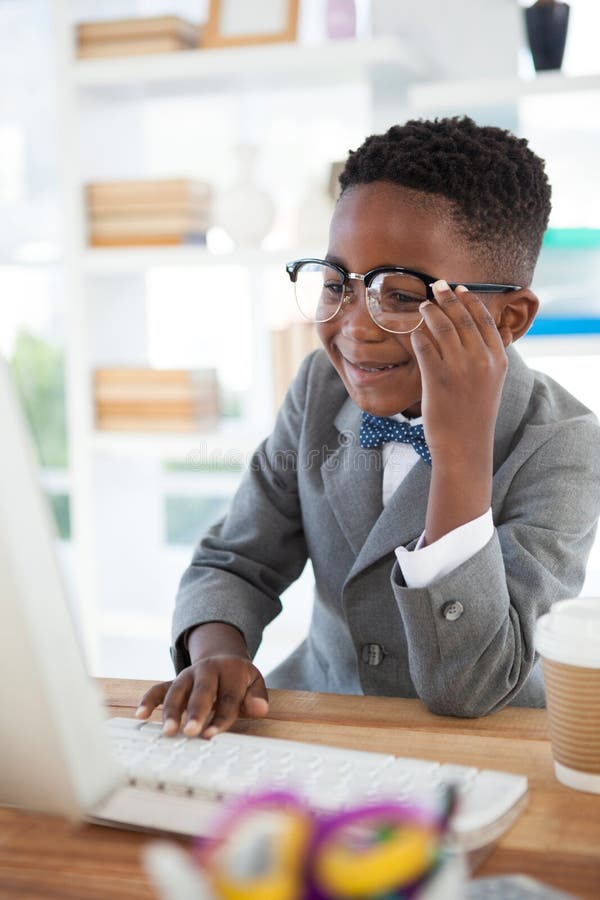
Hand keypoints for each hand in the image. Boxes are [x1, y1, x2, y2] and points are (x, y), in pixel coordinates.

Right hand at [135, 655, 268, 737]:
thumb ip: (257, 696)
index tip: (212, 734)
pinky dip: (148, 700)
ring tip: (168, 732)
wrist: (222, 658)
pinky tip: (140, 715)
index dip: (221, 716)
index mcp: (230, 669)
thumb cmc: (239, 679)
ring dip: (171, 711)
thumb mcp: (254, 682)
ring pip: (177, 690)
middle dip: (195, 712)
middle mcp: (207, 669)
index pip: (228, 696)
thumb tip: (259, 709)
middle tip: (191, 732)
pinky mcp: (174, 680)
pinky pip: (158, 688)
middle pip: (201, 691)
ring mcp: (188, 674)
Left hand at [411, 280, 509, 464]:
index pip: (484, 319)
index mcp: (498, 359)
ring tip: (423, 306)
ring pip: (442, 326)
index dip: (469, 300)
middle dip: (447, 297)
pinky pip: (424, 345)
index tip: (459, 288)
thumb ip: (485, 356)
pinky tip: (414, 330)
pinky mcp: (437, 377)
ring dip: (430, 312)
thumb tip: (470, 332)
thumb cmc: (474, 414)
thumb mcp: (491, 382)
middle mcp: (481, 359)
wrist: (465, 445)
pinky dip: (418, 334)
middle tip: (436, 286)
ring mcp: (459, 367)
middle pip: (462, 317)